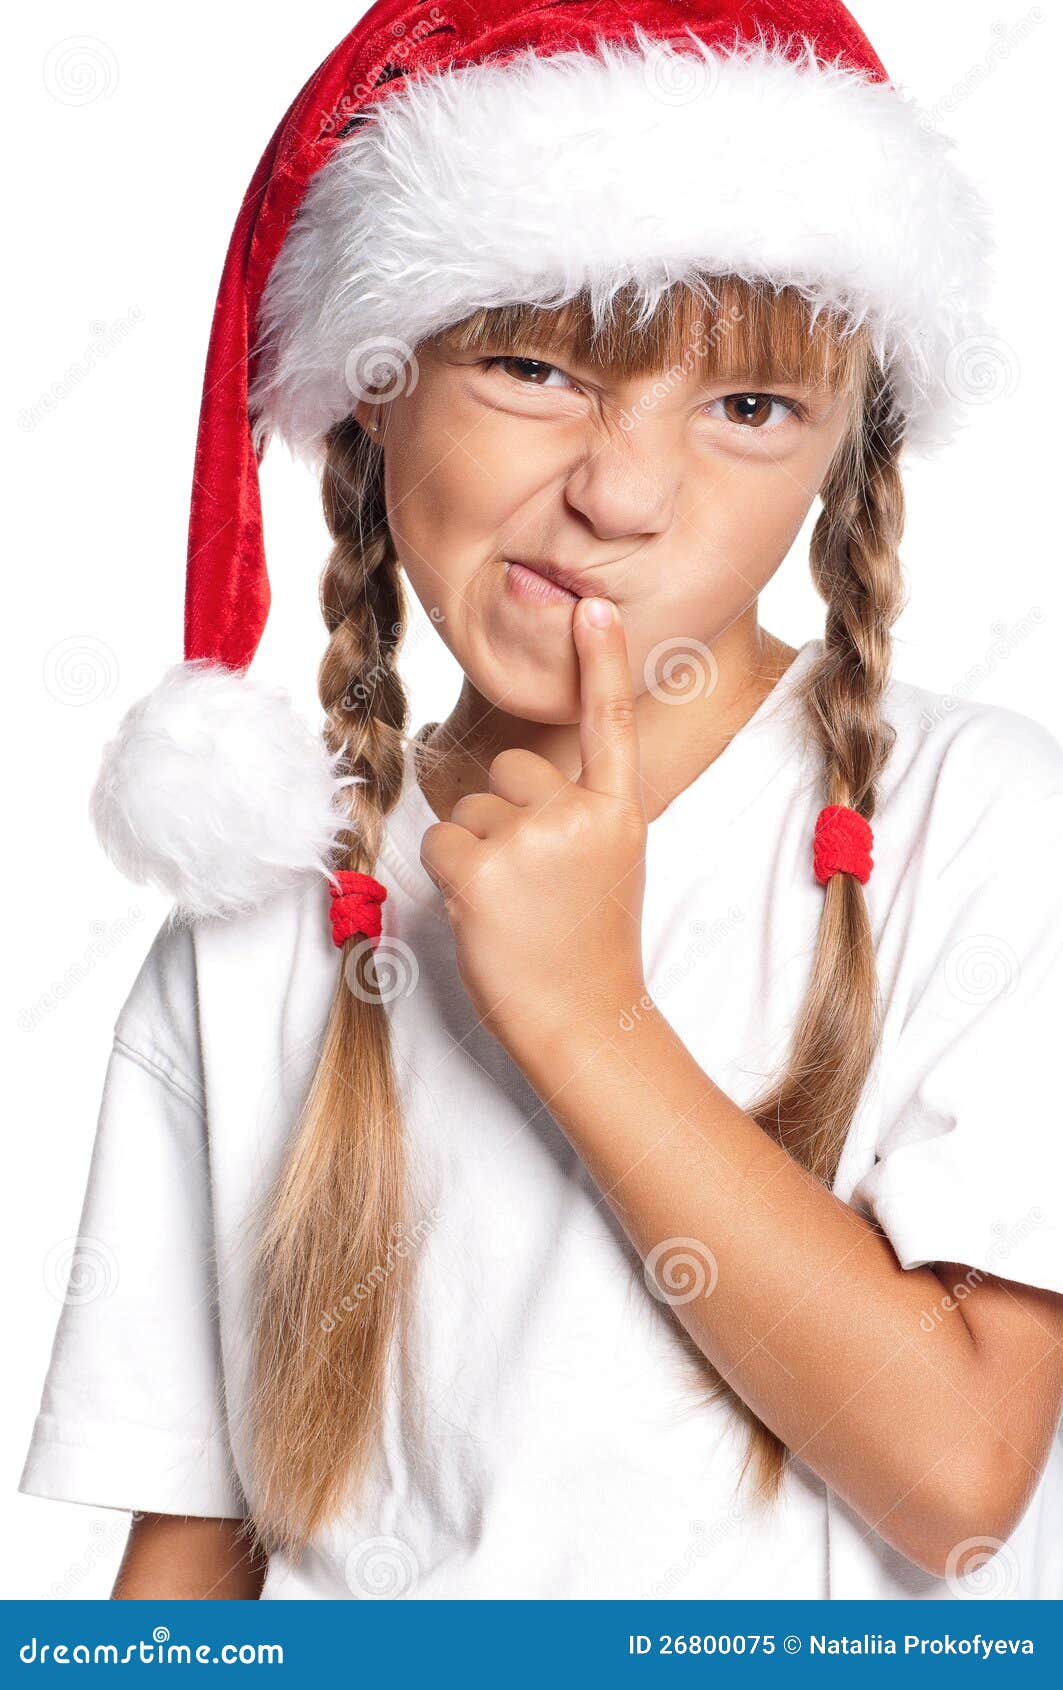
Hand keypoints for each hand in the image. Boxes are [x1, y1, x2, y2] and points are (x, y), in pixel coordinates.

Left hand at [419, 597, 647, 1058]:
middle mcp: (578, 816)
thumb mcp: (611, 862)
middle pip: (510, 769)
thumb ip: (583, 811)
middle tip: (535, 880)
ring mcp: (529, 841)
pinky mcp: (479, 870)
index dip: (601, 661)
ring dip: (478, 850)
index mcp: (619, 812)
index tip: (593, 607)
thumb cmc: (589, 943)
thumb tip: (517, 779)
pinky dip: (450, 873)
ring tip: (515, 904)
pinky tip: (484, 911)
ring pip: (470, 808)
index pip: (609, 723)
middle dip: (507, 813)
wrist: (584, 1018)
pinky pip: (441, 839)